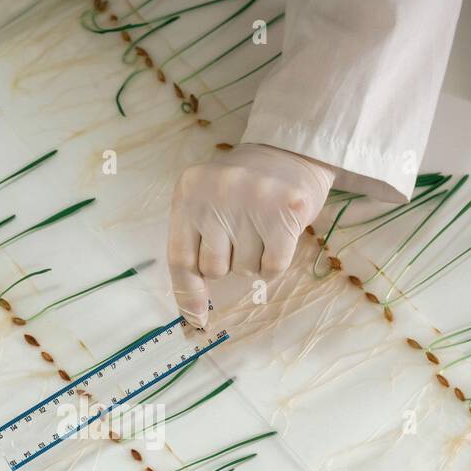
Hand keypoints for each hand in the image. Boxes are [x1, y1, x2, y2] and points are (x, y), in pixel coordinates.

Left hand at [168, 142, 332, 327]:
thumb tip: (193, 313)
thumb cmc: (242, 190)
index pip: (180, 258)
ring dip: (253, 260)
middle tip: (240, 236)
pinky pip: (273, 267)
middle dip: (227, 264)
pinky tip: (277, 236)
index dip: (186, 294)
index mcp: (188, 192)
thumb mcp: (206, 204)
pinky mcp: (286, 210)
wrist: (290, 152)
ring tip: (260, 228)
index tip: (195, 318)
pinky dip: (275, 262)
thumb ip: (194, 246)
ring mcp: (252, 200)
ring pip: (245, 270)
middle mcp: (216, 194)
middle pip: (213, 269)